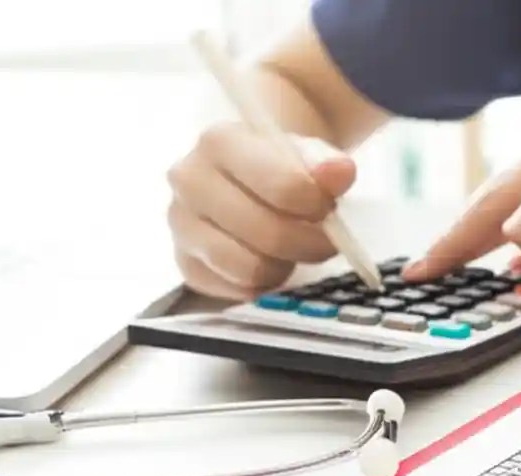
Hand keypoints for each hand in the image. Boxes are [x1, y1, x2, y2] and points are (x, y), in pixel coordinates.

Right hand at [166, 122, 355, 298]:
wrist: (245, 175)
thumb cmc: (277, 164)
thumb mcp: (306, 153)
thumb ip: (324, 162)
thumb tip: (339, 173)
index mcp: (220, 142)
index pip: (284, 186)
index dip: (318, 205)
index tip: (328, 208)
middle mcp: (190, 181)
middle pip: (268, 233)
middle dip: (309, 244)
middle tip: (325, 241)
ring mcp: (181, 225)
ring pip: (249, 268)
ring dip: (285, 266)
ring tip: (294, 251)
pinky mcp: (186, 263)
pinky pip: (236, 290)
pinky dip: (263, 284)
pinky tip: (270, 262)